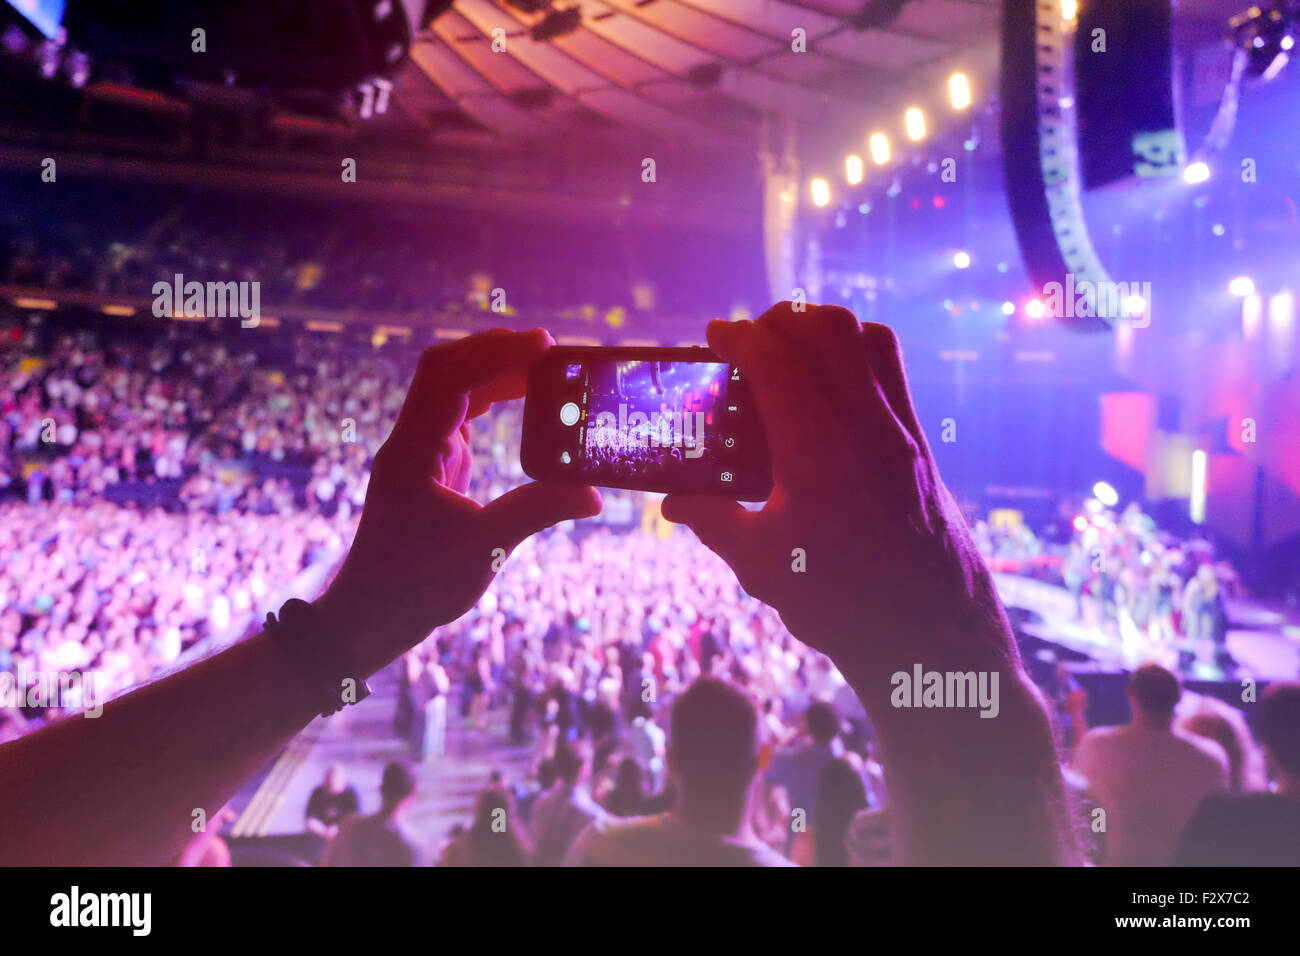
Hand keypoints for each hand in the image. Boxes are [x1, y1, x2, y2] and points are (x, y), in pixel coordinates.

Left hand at [316, 329, 600, 674]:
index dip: (497, 354)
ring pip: (449, 392)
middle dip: (492, 351)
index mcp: (412, 452)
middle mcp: (408, 443)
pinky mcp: (425, 471)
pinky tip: (517, 407)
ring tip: (539, 370)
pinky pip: (455, 420)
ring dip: (489, 374)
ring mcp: (415, 454)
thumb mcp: (484, 549)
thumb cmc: (414, 587)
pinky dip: (486, 404)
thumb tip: (593, 494)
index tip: (545, 345)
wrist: (367, 616)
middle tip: (545, 348)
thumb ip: (537, 511)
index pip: (452, 380)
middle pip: (444, 370)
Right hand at [662, 304, 1012, 686]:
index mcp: (819, 454)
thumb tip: (673, 501)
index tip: (713, 335)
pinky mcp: (922, 446)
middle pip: (827, 330)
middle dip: (780, 321)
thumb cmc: (844, 605)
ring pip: (869, 338)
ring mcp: (903, 433)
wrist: (934, 638)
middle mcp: (867, 430)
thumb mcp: (762, 567)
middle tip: (749, 343)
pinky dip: (858, 355)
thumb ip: (714, 520)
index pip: (777, 361)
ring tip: (790, 354)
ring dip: (824, 331)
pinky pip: (893, 371)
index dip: (738, 337)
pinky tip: (831, 389)